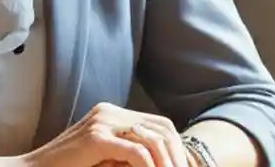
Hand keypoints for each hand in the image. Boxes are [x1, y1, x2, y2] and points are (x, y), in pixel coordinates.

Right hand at [22, 102, 187, 166]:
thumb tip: (163, 163)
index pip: (159, 124)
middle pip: (162, 128)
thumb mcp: (103, 160)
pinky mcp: (96, 138)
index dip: (178, 147)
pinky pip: (137, 152)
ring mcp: (102, 122)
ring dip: (169, 163)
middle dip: (179, 155)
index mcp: (112, 114)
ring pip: (154, 139)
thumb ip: (127, 158)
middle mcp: (109, 112)